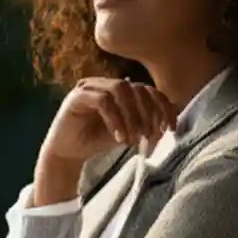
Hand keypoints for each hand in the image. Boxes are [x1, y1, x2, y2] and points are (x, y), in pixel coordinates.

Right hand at [33, 77, 175, 204]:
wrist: (67, 154)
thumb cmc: (96, 141)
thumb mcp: (128, 132)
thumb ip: (145, 124)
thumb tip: (167, 124)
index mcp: (119, 89)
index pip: (148, 90)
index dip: (163, 107)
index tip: (170, 129)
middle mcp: (105, 83)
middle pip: (137, 88)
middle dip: (148, 113)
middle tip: (149, 136)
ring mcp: (89, 86)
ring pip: (121, 90)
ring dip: (133, 116)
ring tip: (133, 139)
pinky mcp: (76, 96)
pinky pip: (103, 101)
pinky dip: (116, 120)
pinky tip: (120, 137)